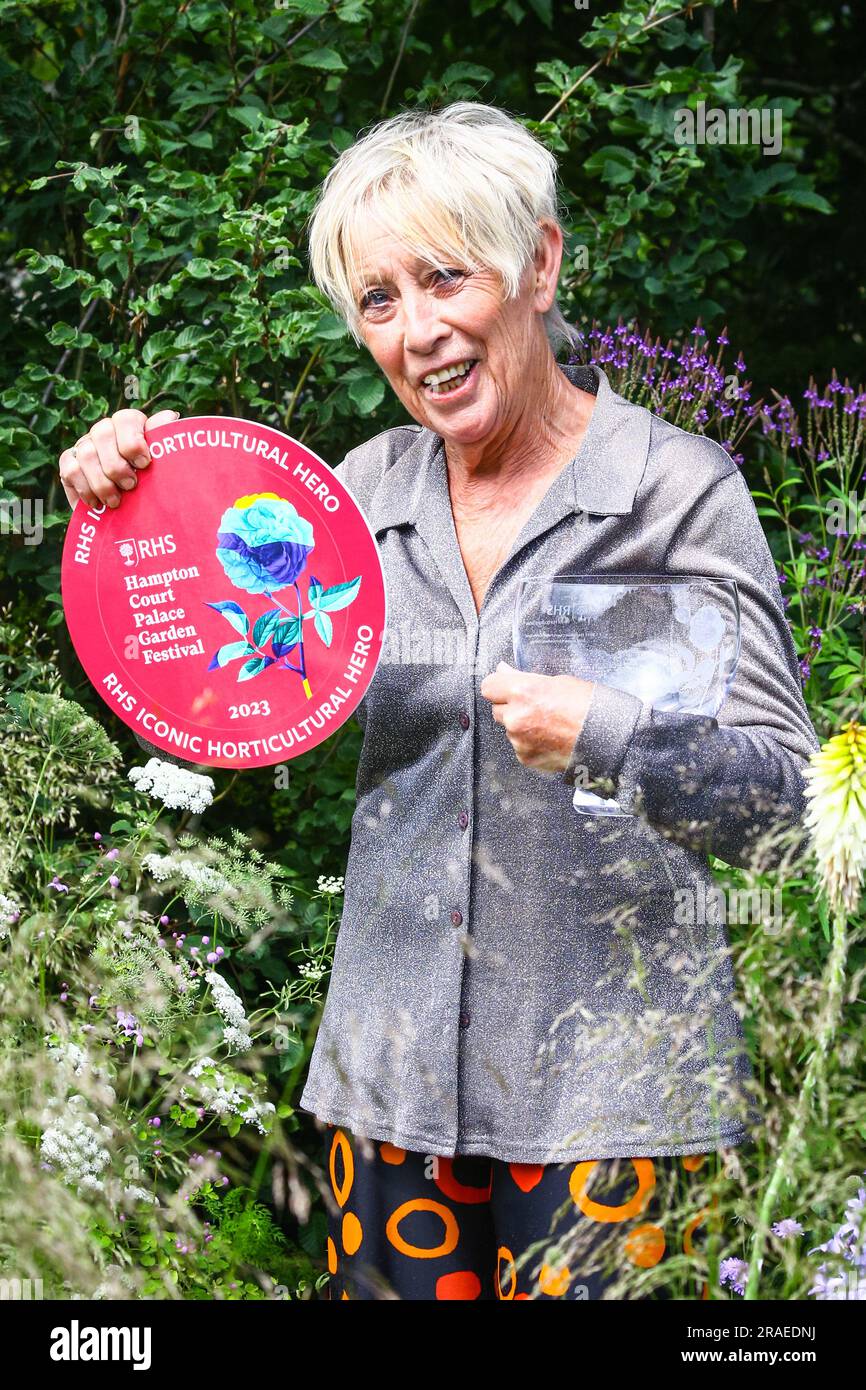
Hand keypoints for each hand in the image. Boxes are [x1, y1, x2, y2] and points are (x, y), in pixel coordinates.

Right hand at [58, 406, 180, 510]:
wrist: (130, 517)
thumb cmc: (150, 488)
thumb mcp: (162, 469)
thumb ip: (164, 442)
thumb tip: (170, 416)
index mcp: (130, 426)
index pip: (126, 419)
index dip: (133, 441)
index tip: (144, 464)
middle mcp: (106, 431)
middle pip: (103, 433)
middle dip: (117, 465)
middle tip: (131, 486)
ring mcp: (85, 445)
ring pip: (87, 453)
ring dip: (102, 482)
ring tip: (116, 501)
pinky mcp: (69, 462)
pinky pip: (71, 469)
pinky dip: (85, 489)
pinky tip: (97, 503)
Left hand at [479, 660, 595, 773]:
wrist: (606, 738)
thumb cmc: (588, 706)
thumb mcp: (557, 681)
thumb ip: (525, 678)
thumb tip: (503, 670)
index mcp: (522, 692)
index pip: (489, 686)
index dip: (499, 686)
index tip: (507, 687)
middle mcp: (516, 717)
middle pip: (497, 709)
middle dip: (511, 707)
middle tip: (535, 707)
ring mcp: (519, 740)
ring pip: (509, 729)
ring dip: (521, 726)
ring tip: (548, 725)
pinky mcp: (526, 757)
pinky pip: (520, 746)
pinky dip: (530, 743)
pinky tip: (550, 738)